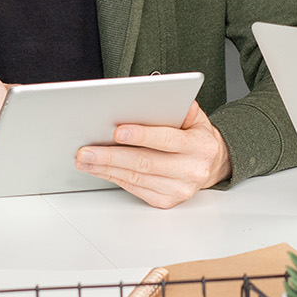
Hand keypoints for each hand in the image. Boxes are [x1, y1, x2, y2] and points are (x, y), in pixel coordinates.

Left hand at [75, 102, 230, 208]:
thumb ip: (180, 107)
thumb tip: (158, 95)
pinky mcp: (166, 201)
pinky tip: (99, 169)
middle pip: (145, 162)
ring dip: (106, 168)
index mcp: (199, 146)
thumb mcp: (196, 118)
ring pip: (135, 178)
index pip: (166, 139)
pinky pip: (134, 189)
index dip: (141, 136)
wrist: (211, 165)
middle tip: (86, 150)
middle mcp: (191, 170)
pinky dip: (113, 177)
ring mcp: (179, 189)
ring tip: (85, 159)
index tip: (117, 132)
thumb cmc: (195, 138)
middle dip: (111, 156)